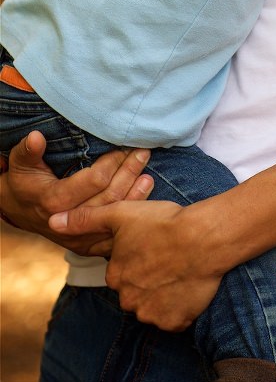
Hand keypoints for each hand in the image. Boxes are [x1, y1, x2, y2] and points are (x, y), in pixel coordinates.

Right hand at [0, 131, 152, 250]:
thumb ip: (28, 151)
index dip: (112, 162)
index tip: (124, 146)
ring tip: (148, 173)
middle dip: (129, 172)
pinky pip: (115, 232)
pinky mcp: (88, 244)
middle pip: (110, 197)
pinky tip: (143, 196)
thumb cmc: (23, 181)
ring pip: (115, 216)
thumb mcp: (21, 163)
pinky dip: (131, 214)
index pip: (94, 181)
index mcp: (54, 201)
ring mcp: (79, 236)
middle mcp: (69, 223)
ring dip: (135, 193)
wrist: (20, 211)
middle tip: (143, 152)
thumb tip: (35, 137)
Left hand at [49, 201, 221, 329]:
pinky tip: (188, 284)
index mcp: (116, 275)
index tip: (154, 245)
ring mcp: (151, 314)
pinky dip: (180, 306)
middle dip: (148, 279)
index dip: (139, 257)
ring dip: (163, 294)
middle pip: (136, 291)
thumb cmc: (165, 223)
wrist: (203, 238)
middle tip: (168, 257)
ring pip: (153, 306)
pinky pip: (174, 318)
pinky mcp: (174, 323)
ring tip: (180, 268)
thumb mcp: (121, 213)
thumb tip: (53, 222)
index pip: (122, 271)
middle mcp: (128, 299)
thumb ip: (86, 219)